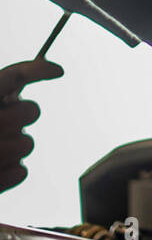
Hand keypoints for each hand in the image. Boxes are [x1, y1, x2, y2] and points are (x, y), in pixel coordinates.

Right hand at [0, 59, 63, 193]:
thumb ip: (4, 87)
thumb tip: (45, 66)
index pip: (14, 75)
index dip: (38, 70)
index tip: (58, 71)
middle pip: (31, 111)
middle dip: (25, 114)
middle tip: (9, 121)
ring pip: (27, 143)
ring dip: (15, 146)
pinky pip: (21, 171)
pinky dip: (9, 173)